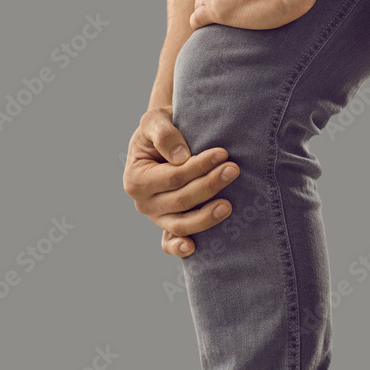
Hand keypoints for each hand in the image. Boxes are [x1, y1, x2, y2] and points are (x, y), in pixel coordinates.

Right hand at [123, 105, 239, 257]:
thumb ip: (164, 135)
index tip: (222, 153)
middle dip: (209, 186)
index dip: (198, 167)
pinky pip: (171, 243)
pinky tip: (194, 248)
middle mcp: (144, 203)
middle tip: (233, 170)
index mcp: (136, 179)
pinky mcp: (168, 226)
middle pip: (181, 201)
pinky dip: (180, 248)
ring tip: (228, 205)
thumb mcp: (155, 121)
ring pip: (181, 224)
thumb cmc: (160, 128)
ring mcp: (157, 218)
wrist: (165, 138)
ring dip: (206, 217)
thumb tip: (181, 157)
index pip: (173, 177)